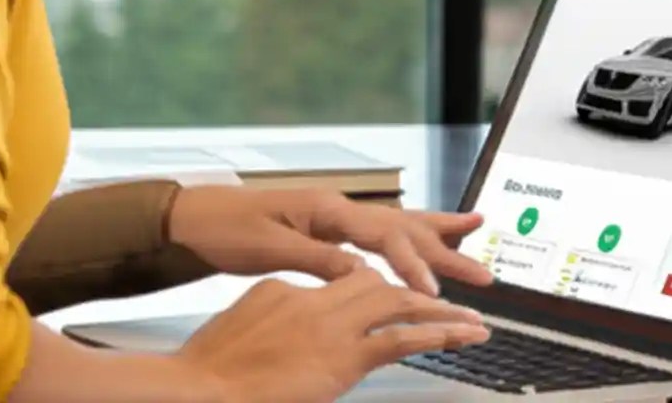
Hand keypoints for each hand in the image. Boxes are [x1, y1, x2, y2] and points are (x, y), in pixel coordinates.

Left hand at [166, 186, 494, 295]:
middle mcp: (336, 207)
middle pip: (403, 228)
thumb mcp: (267, 247)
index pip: (383, 236)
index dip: (411, 264)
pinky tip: (422, 239)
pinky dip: (406, 238)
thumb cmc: (223, 228)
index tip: (432, 290)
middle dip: (445, 250)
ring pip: (396, 225)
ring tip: (476, 230)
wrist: (192, 216)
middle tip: (483, 273)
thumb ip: (316, 259)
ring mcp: (333, 214)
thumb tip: (359, 272)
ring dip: (436, 236)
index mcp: (325, 209)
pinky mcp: (325, 227)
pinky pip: (377, 233)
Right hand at [178, 268, 489, 402]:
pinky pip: (400, 337)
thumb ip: (267, 323)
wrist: (198, 389)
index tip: (390, 297)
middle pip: (375, 282)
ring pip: (398, 303)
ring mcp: (330, 326)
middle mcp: (312, 299)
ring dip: (440, 312)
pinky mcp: (343, 356)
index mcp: (284, 291)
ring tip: (473, 323)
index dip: (370, 289)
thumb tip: (282, 336)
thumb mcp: (238, 331)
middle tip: (446, 302)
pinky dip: (436, 334)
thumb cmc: (207, 373)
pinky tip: (461, 335)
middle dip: (414, 291)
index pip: (338, 281)